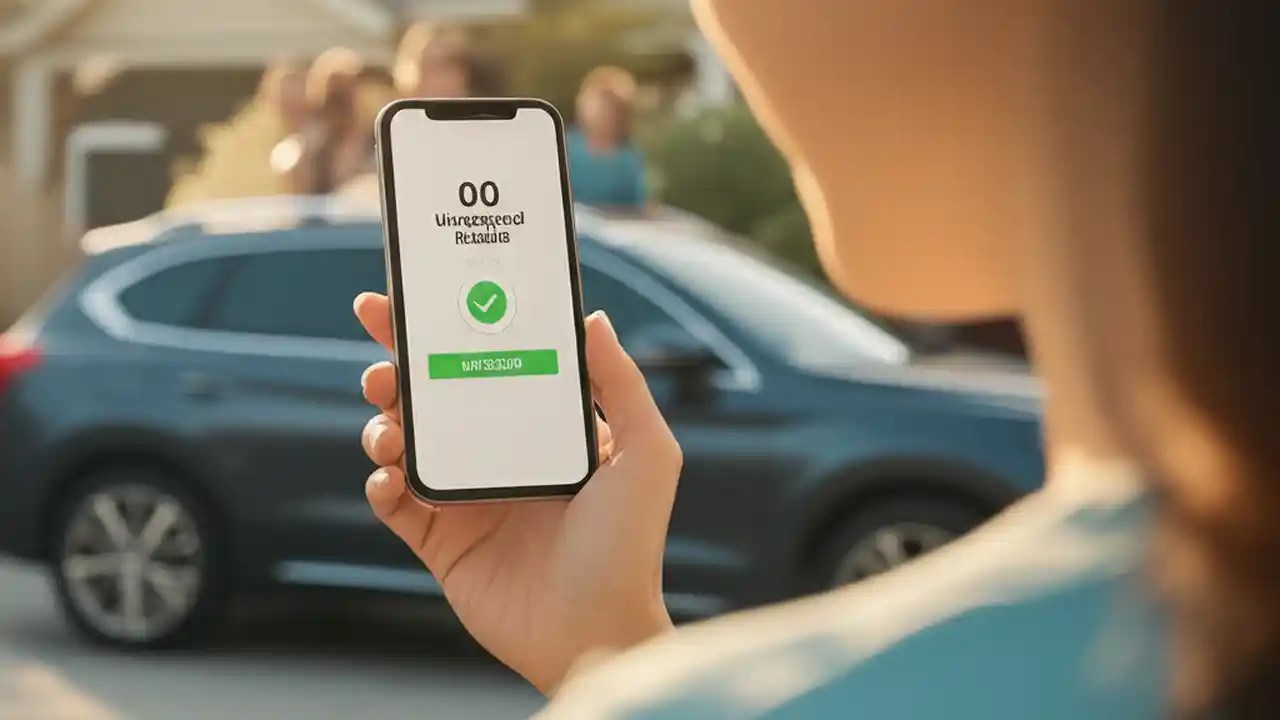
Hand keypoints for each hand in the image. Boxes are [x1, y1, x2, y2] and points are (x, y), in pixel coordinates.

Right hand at [353, 293, 680, 693]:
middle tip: (379, 351)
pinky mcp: (441, 543)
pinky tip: (388, 474)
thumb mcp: (645, 453)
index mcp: (541, 430)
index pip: (489, 365)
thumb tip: (592, 318)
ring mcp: (467, 500)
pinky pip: (395, 503)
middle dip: (397, 365)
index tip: (418, 300)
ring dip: (383, 422)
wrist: (595, 631)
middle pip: (434, 396)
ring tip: (388, 423)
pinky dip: (381, 482)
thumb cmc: (629, 545)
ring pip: (404, 442)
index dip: (451, 332)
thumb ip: (622, 385)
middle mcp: (500, 457)